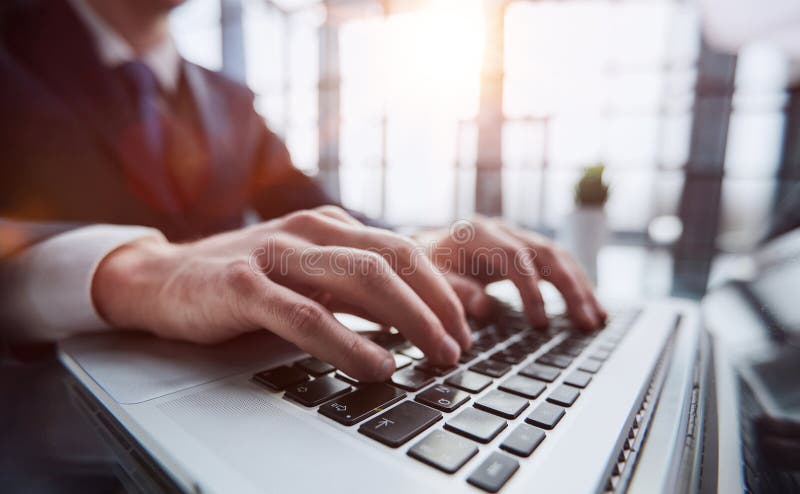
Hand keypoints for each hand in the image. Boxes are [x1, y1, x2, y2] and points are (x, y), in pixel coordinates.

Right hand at [92, 206, 469, 381]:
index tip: (463, 326)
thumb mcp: (306, 276)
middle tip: (459, 345)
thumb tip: (411, 317)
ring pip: (362, 279)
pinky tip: (376, 365)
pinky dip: (349, 343)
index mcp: (328, 226)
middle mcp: (308, 231)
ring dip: (410, 320)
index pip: (402, 251)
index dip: (440, 289)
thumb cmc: (242, 281)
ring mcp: (276, 254)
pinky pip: (308, 316)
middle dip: (436, 305)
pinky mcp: (243, 286)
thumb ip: (352, 290)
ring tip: (435, 355)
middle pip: (393, 261)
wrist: (160, 278)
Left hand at [425, 217, 605, 329]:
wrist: (418, 250)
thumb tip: (486, 308)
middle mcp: (501, 230)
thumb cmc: (422, 269)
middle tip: (585, 323)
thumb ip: (454, 292)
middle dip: (570, 289)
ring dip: (581, 287)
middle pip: (546, 254)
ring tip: (598, 319)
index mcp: (476, 233)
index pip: (514, 258)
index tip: (540, 323)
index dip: (530, 290)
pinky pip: (557, 264)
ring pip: (558, 257)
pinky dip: (576, 285)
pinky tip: (591, 308)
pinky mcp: (525, 250)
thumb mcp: (428, 280)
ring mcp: (516, 237)